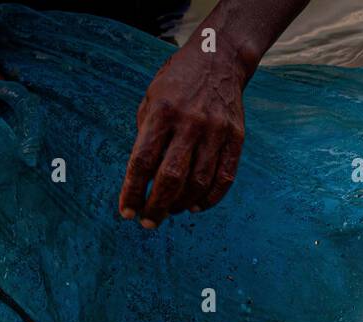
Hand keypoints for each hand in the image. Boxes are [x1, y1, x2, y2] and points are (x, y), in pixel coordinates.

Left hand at [118, 38, 247, 227]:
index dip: (133, 191)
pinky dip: (210, 198)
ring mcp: (216, 131)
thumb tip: (141, 178)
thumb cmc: (177, 82)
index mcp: (162, 112)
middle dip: (157, 206)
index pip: (142, 161)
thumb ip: (147, 135)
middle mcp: (190, 123)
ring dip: (182, 204)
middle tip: (148, 221)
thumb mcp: (152, 99)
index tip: (126, 212)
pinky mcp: (236, 137)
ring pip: (198, 183)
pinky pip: (224, 178)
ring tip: (170, 211)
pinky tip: (196, 206)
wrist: (219, 59)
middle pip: (171, 178)